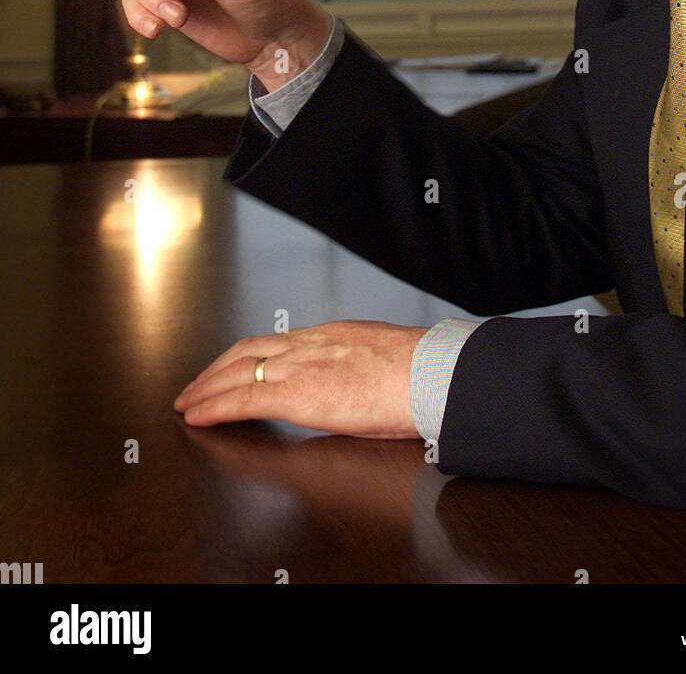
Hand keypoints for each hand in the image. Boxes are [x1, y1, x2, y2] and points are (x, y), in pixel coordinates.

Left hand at [173, 321, 426, 438]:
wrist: (431, 373)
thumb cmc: (421, 374)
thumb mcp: (383, 360)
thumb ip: (360, 368)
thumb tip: (362, 384)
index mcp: (332, 336)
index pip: (276, 341)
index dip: (246, 355)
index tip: (232, 367)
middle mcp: (309, 345)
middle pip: (247, 350)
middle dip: (216, 369)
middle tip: (196, 386)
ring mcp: (301, 366)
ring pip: (237, 370)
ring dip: (206, 386)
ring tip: (188, 402)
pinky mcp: (297, 393)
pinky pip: (244, 398)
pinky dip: (215, 406)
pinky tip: (197, 415)